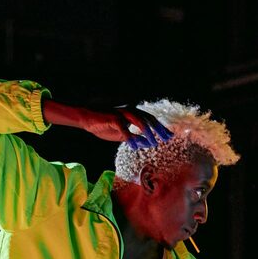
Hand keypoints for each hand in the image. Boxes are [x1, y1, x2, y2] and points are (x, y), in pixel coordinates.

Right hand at [41, 97, 172, 148]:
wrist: (87, 120)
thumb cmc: (104, 126)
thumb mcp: (122, 136)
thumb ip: (135, 138)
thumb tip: (148, 144)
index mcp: (133, 115)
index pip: (150, 120)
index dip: (161, 128)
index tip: (170, 136)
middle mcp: (129, 112)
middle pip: (148, 119)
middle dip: (158, 129)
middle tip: (167, 139)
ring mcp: (121, 114)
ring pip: (138, 121)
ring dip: (147, 132)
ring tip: (153, 143)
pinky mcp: (113, 118)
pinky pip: (123, 128)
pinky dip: (129, 137)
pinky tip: (133, 146)